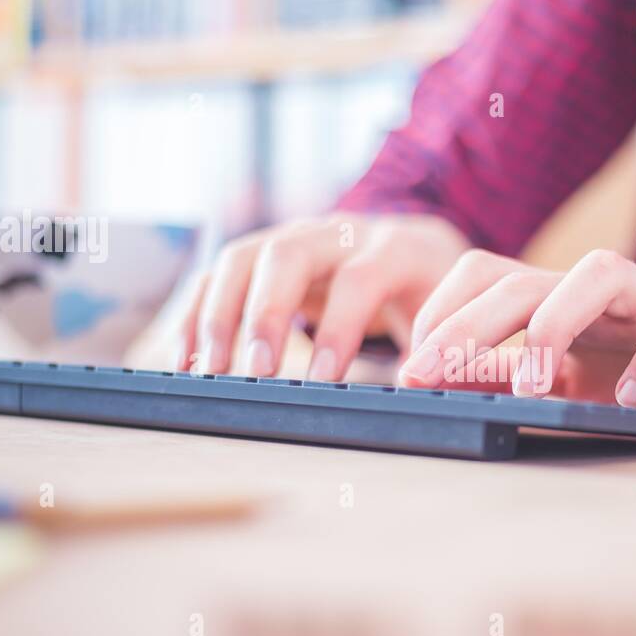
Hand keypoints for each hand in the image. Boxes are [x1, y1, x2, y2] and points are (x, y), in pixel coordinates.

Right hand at [136, 213, 468, 378]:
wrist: (419, 247)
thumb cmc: (433, 294)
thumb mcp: (450, 315)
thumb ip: (436, 351)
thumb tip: (416, 403)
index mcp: (394, 246)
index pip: (359, 278)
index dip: (339, 328)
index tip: (323, 381)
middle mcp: (338, 232)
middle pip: (287, 255)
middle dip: (265, 314)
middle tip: (256, 374)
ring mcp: (294, 237)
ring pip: (242, 258)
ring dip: (219, 315)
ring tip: (209, 371)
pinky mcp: (263, 253)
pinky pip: (218, 274)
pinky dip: (196, 312)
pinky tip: (185, 357)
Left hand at [398, 248, 635, 432]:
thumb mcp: (582, 382)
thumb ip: (517, 377)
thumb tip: (443, 383)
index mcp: (567, 303)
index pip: (489, 277)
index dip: (443, 312)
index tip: (408, 368)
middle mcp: (605, 294)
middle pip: (525, 278)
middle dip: (470, 324)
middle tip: (431, 374)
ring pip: (599, 277)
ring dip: (554, 328)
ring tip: (533, 387)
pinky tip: (630, 403)